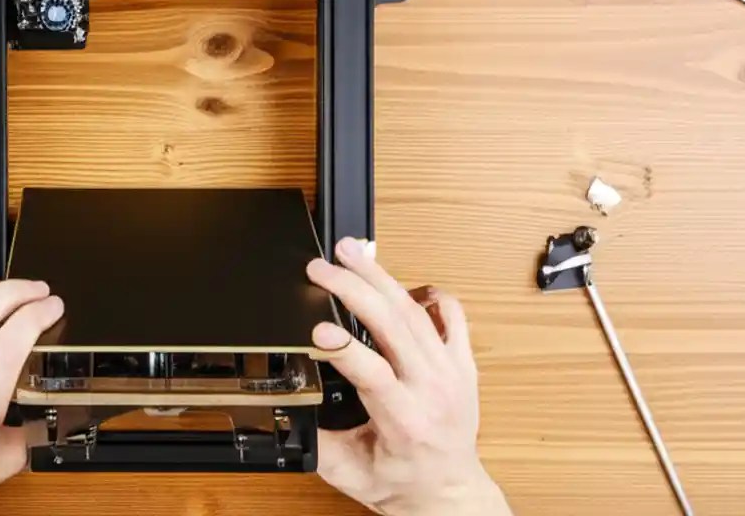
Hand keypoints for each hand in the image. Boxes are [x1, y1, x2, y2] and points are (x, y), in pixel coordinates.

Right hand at [308, 238, 510, 515]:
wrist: (449, 492)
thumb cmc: (403, 482)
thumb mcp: (349, 473)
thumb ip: (316, 443)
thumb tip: (282, 411)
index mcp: (404, 420)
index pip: (374, 372)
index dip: (344, 347)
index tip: (318, 329)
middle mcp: (433, 390)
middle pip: (394, 324)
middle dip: (353, 289)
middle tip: (321, 268)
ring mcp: (452, 371)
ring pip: (416, 310)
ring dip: (380, 276)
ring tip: (350, 253)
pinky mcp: (462, 362)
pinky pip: (452, 314)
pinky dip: (427, 292)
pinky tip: (400, 282)